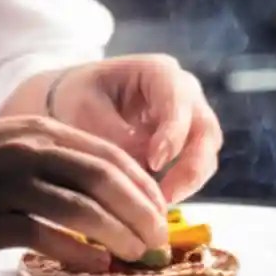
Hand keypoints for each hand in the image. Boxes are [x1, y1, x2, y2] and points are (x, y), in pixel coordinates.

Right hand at [0, 115, 168, 270]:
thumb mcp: (8, 144)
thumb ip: (52, 160)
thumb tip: (101, 192)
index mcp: (38, 130)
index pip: (108, 155)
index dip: (142, 185)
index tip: (160, 210)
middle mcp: (29, 150)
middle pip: (105, 180)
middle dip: (141, 212)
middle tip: (159, 238)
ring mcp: (10, 183)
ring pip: (83, 208)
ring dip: (118, 234)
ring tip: (137, 254)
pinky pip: (46, 235)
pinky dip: (77, 252)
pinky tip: (95, 264)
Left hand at [47, 54, 223, 203]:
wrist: (70, 101)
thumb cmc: (75, 98)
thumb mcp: (85, 113)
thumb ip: (116, 137)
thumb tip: (146, 167)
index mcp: (159, 71)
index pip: (178, 101)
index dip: (173, 134)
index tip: (154, 163)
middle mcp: (183, 91)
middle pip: (205, 129)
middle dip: (191, 165)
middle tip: (166, 196)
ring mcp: (188, 116)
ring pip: (206, 151)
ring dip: (188, 180)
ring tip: (158, 204)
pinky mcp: (185, 141)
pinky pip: (195, 165)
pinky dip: (181, 184)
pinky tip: (155, 201)